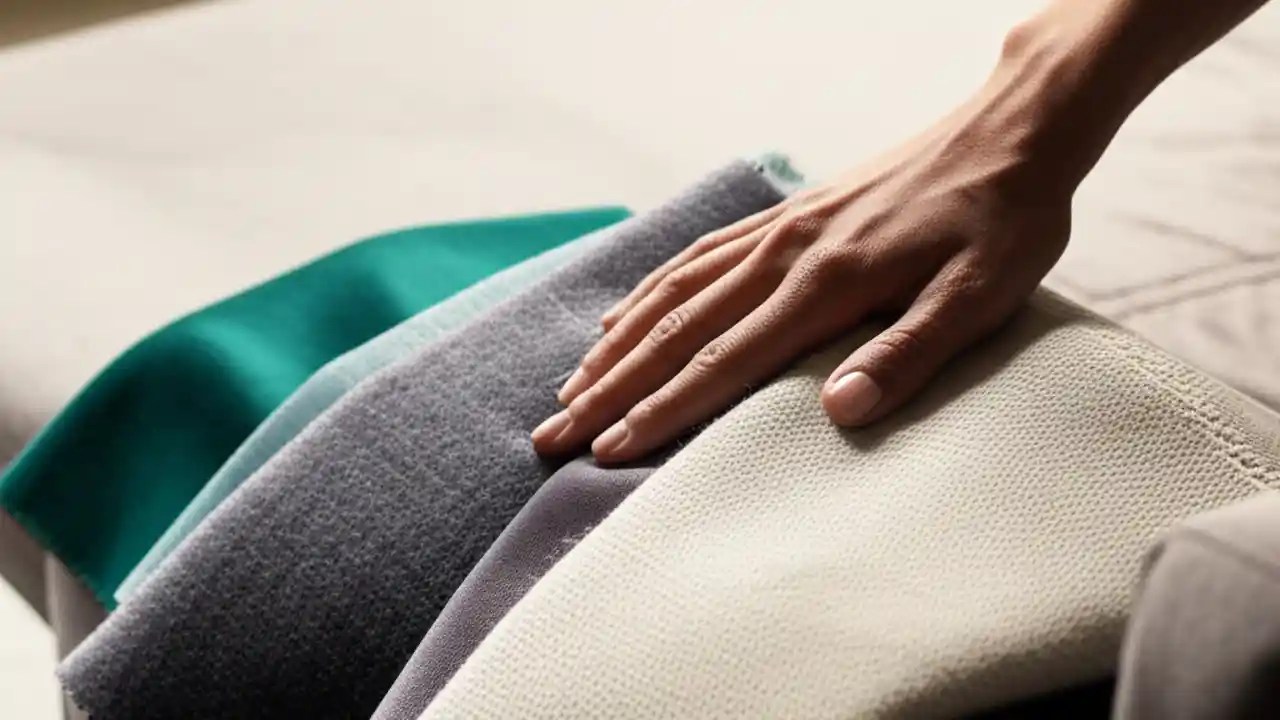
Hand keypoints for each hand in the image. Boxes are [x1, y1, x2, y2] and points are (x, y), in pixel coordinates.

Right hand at [532, 66, 1082, 463]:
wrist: (1010, 130)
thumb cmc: (1003, 221)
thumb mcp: (981, 296)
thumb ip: (907, 355)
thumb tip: (837, 412)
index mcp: (827, 285)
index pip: (722, 362)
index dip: (661, 412)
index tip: (607, 451)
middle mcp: (785, 255)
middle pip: (676, 331)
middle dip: (611, 390)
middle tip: (554, 433)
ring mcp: (778, 230)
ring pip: (673, 292)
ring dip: (616, 344)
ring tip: (571, 386)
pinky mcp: (785, 215)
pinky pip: (698, 254)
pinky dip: (649, 288)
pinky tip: (623, 312)